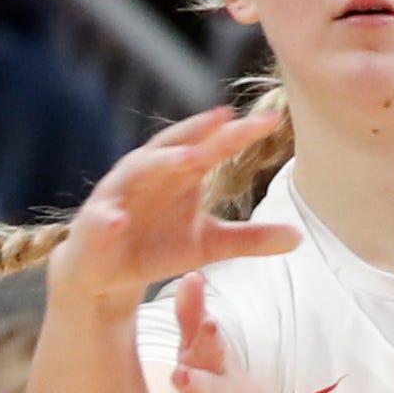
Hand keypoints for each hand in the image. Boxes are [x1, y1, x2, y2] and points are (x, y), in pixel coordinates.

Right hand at [46, 106, 300, 307]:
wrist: (106, 273)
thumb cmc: (158, 246)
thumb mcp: (209, 245)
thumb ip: (251, 238)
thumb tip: (299, 237)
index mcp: (180, 173)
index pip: (214, 146)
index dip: (240, 133)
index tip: (272, 120)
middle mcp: (150, 174)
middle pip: (176, 146)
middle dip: (199, 131)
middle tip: (227, 119)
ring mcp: (118, 196)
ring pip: (137, 170)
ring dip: (160, 162)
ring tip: (188, 159)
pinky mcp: (94, 225)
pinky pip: (101, 219)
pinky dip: (108, 218)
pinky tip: (119, 220)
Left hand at [151, 274, 293, 392]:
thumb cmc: (230, 392)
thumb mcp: (216, 360)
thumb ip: (195, 322)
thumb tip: (189, 271)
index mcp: (222, 374)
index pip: (216, 351)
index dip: (210, 337)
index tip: (207, 323)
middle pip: (213, 391)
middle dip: (199, 382)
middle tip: (180, 372)